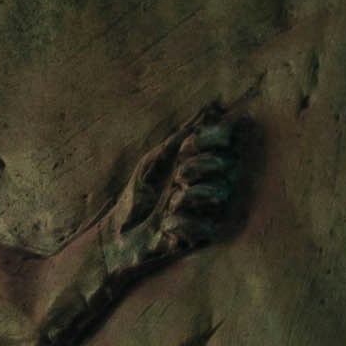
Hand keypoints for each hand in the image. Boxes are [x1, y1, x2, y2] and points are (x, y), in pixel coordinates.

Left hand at [109, 104, 241, 277]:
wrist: (117, 234)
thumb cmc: (137, 194)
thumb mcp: (154, 160)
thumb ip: (180, 137)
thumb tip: (212, 106)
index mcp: (203, 163)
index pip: (227, 142)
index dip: (215, 138)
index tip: (189, 145)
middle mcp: (211, 186)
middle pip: (228, 168)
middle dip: (201, 166)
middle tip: (179, 176)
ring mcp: (208, 213)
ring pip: (220, 196)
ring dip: (193, 195)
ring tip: (171, 201)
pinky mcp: (200, 239)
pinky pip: (207, 229)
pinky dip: (183, 223)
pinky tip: (165, 224)